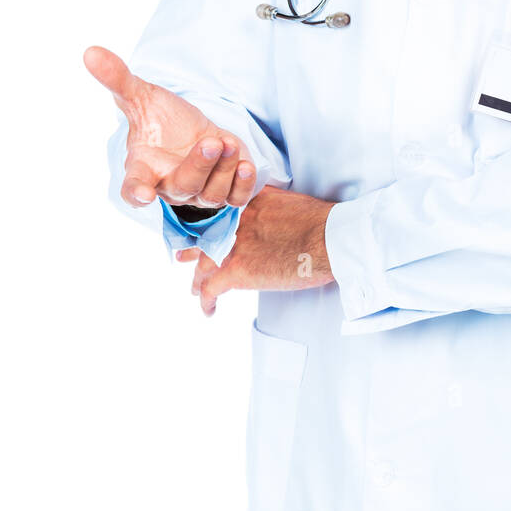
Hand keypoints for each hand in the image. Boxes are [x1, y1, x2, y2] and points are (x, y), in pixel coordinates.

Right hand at [83, 44, 256, 211]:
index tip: (143, 195)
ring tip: (228, 143)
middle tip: (212, 142)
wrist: (193, 129)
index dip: (137, 193)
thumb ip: (117, 79)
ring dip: (225, 169)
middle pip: (183, 186)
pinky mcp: (225, 189)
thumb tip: (90, 52)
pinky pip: (235, 198)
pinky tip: (245, 165)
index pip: (133, 187)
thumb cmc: (161, 119)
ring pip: (213, 194)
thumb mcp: (141, 96)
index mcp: (143, 167)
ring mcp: (198, 191)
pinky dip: (242, 185)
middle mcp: (170, 184)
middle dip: (200, 165)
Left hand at [175, 185, 335, 315]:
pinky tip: (209, 310)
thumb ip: (268, 200)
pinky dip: (206, 302)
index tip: (198, 232)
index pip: (214, 212)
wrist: (327, 237)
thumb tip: (268, 209)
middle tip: (182, 258)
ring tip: (195, 289)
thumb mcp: (287, 199)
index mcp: (246, 203)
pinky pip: (210, 289)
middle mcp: (233, 221)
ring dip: (197, 280)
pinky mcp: (237, 271)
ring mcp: (232, 246)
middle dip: (191, 250)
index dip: (203, 224)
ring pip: (202, 266)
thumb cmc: (317, 220)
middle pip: (202, 237)